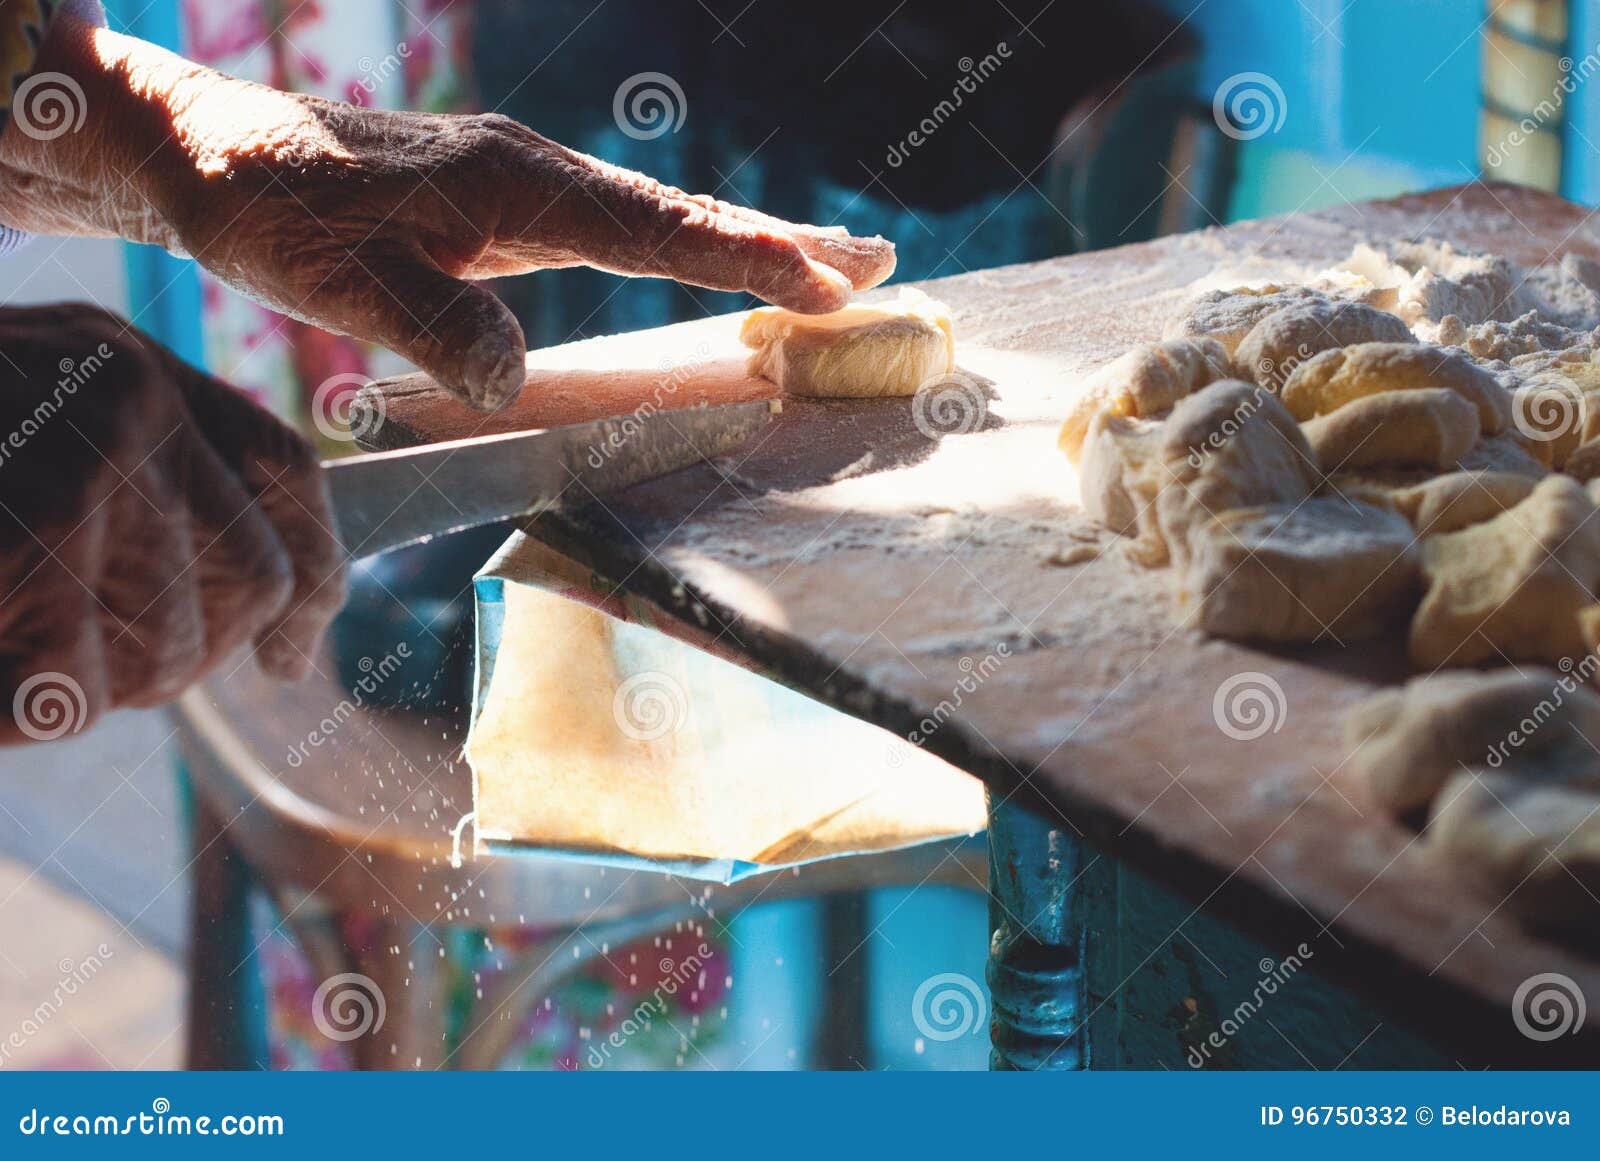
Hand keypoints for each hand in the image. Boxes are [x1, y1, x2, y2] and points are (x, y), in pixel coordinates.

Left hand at [0, 20, 896, 409]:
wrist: (210, 153)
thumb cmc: (269, 213)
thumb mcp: (334, 280)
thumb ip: (428, 324)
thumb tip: (509, 380)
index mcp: (513, 186)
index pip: (653, 231)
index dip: (746, 257)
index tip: (830, 282)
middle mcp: (534, 172)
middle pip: (681, 212)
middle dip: (782, 240)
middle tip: (877, 265)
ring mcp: (522, 182)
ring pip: (656, 215)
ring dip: (745, 239)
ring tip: (827, 265)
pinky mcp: (503, 200)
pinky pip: (618, 226)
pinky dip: (683, 244)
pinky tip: (701, 258)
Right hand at [0, 305, 343, 741]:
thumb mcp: (20, 427)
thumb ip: (130, 491)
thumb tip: (272, 624)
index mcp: (125, 363)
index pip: (283, 473)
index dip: (311, 575)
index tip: (290, 655)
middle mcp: (126, 400)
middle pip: (247, 585)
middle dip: (176, 659)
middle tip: (67, 668)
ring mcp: (79, 469)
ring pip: (161, 656)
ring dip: (74, 690)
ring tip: (1, 645)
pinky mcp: (30, 543)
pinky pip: (64, 691)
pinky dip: (8, 713)